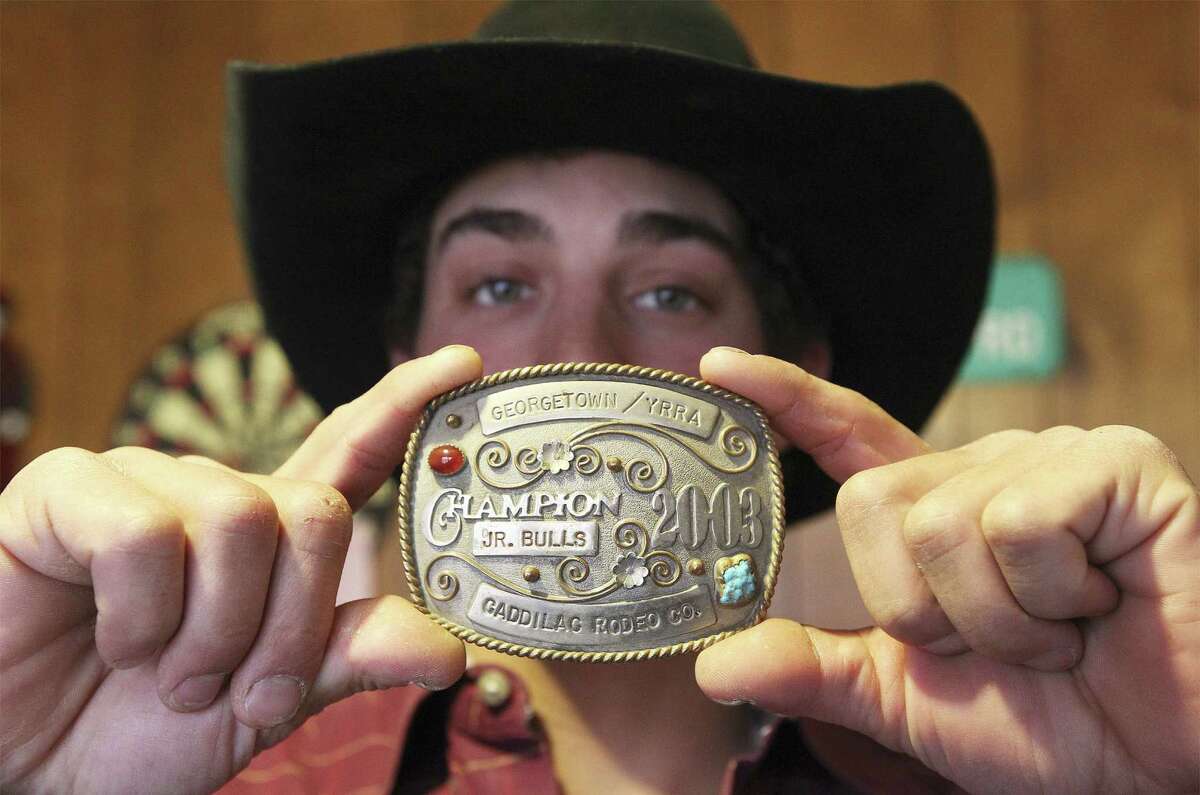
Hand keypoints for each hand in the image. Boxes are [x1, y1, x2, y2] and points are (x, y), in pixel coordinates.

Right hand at [0, 345, 481, 794]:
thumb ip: (349, 658)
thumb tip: (449, 650)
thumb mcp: (268, 701)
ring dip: (212, 633)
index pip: (348, 451)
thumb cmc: (142, 730)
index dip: (403, 405)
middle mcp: (214, 495)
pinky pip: (146, 533)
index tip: (462, 362)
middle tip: (240, 690)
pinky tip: (114, 641)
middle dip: (287, 626)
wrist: (31, 770)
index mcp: (269, 536)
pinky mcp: (68, 489)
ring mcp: (141, 482)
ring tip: (169, 675)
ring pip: (238, 519)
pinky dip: (142, 617)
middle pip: (312, 512)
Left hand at [695, 348, 1198, 792]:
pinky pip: (1019, 522)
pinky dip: (1048, 597)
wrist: (1164, 763)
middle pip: (874, 503)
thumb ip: (818, 672)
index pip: (849, 435)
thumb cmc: (1051, 724)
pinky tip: (1101, 606)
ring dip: (995, 621)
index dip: (784, 397)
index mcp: (937, 513)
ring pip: (943, 522)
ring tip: (1061, 633)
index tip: (718, 365)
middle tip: (1000, 644)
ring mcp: (1051, 459)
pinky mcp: (1116, 465)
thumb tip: (716, 666)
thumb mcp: (910, 700)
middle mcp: (986, 470)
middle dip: (924, 612)